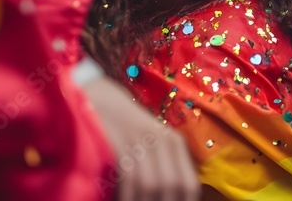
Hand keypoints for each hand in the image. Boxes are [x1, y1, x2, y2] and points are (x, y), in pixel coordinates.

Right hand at [83, 75, 201, 200]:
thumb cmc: (125, 129)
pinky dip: (127, 196)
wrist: (101, 100)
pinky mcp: (121, 140)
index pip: (189, 184)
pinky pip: (130, 177)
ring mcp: (142, 139)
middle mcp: (164, 141)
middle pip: (173, 186)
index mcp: (175, 144)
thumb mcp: (151, 144)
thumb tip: (168, 196)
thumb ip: (163, 168)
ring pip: (153, 185)